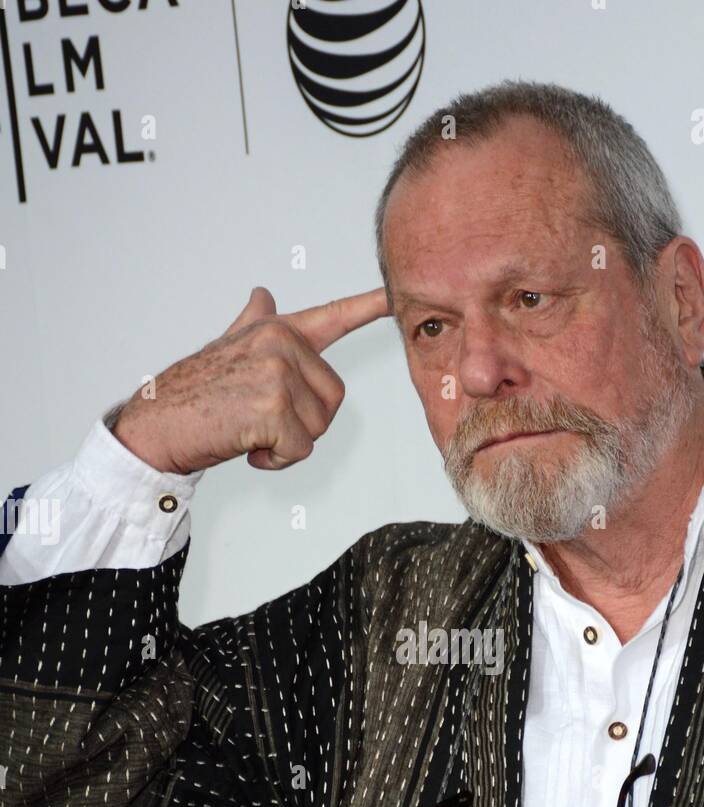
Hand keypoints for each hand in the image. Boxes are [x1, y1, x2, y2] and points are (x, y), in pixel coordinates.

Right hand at [112, 285, 389, 474]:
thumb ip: (254, 323)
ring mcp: (277, 372)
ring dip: (288, 443)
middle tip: (260, 419)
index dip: (368, 306)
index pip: (332, 316)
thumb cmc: (192, 393)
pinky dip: (276, 460)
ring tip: (249, 429)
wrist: (155, 425)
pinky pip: (300, 449)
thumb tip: (265, 295)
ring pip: (318, 426)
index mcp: (275, 330)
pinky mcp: (273, 407)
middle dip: (303, 422)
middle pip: (332, 398)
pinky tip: (246, 445)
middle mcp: (279, 342)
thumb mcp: (228, 349)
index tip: (396, 296)